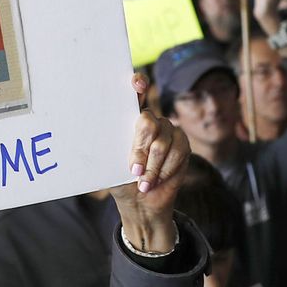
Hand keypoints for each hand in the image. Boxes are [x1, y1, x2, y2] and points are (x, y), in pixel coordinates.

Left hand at [114, 75, 190, 254]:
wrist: (141, 203)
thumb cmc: (121, 180)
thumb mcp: (111, 163)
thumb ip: (116, 145)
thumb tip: (104, 134)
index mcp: (128, 119)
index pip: (135, 93)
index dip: (138, 84)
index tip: (136, 84)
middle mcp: (150, 120)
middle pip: (147, 122)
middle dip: (140, 149)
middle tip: (133, 169)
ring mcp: (168, 130)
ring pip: (162, 142)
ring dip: (152, 167)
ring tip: (143, 182)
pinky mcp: (182, 144)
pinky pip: (177, 152)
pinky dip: (164, 170)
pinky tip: (156, 181)